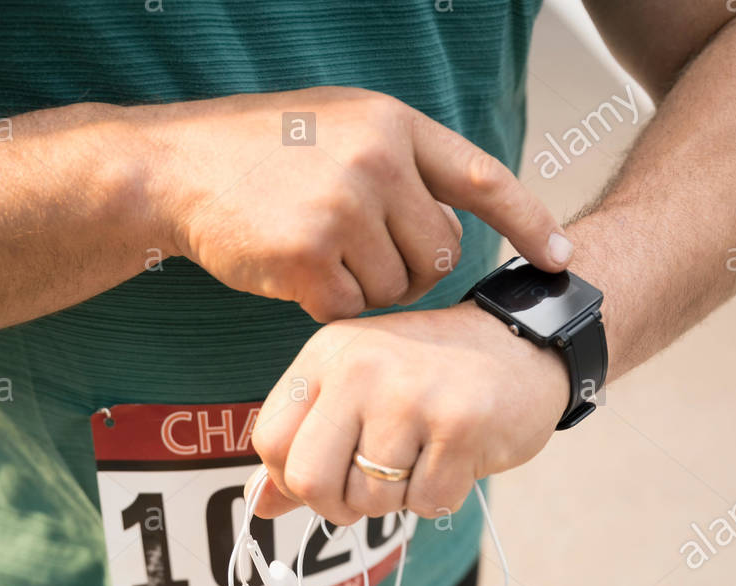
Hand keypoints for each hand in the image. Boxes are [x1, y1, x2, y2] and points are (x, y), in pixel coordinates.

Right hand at [138, 88, 571, 321]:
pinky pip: (353, 310)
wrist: (172, 169)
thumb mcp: (340, 127)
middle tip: (362, 254)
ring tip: (318, 251)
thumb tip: (455, 218)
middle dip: (412, 269)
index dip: (528, 222)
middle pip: (441, 253)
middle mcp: (377, 160)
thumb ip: (399, 164)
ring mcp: (342, 206)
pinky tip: (294, 271)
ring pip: (399, 289)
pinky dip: (328, 305)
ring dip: (366, 290)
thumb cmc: (259, 154)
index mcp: (393, 124)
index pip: (482, 177)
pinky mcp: (309, 256)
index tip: (563, 259)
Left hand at [248, 302, 572, 523]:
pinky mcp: (459, 427)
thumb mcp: (357, 393)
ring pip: (371, 500)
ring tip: (423, 458)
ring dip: (398, 500)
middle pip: (310, 482)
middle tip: (372, 488)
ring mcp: (410, 396)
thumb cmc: (430, 377)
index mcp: (327, 356)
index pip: (270, 443)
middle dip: (340, 505)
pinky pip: (426, 503)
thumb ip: (306, 445)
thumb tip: (260, 508)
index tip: (329, 475)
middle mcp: (361, 368)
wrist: (521, 346)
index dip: (292, 480)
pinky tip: (455, 459)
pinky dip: (440, 497)